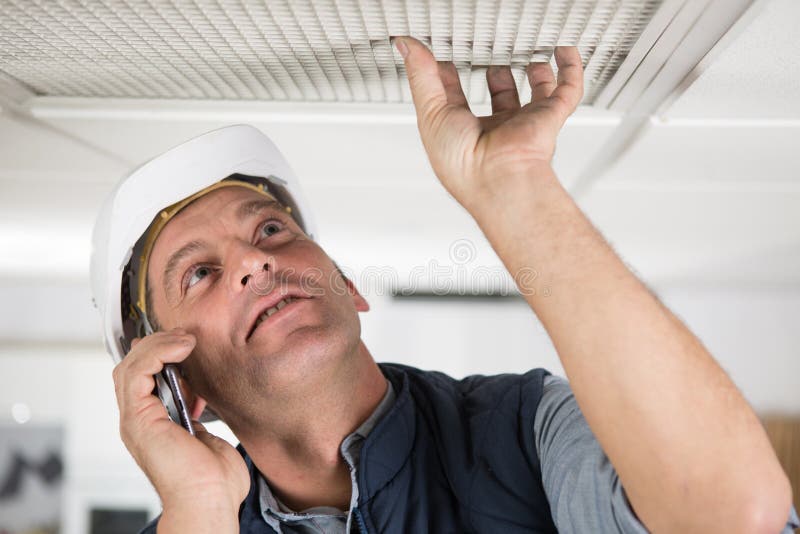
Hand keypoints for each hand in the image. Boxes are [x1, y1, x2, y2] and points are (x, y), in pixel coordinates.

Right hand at [112, 328, 248, 511]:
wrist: (210, 500)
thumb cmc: (214, 480)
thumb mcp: (207, 436)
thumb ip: (198, 418)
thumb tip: (202, 402)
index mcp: (152, 424)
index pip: (142, 377)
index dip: (161, 355)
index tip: (190, 346)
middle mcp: (139, 421)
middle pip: (131, 367)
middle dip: (158, 345)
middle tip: (186, 337)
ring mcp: (135, 421)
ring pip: (130, 366)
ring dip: (158, 345)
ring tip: (185, 339)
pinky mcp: (139, 420)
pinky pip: (137, 374)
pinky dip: (157, 354)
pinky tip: (181, 348)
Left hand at [394, 36, 583, 209]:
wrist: (497, 179)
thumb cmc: (462, 163)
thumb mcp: (430, 111)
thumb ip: (421, 75)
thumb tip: (405, 45)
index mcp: (462, 131)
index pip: (455, 98)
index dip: (448, 77)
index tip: (442, 57)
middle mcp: (494, 129)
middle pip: (497, 97)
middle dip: (494, 77)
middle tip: (489, 55)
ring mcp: (522, 123)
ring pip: (533, 95)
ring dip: (533, 77)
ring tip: (531, 59)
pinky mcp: (548, 119)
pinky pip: (567, 91)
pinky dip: (569, 70)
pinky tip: (565, 52)